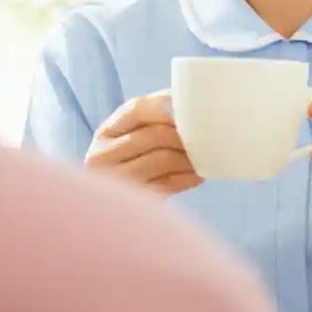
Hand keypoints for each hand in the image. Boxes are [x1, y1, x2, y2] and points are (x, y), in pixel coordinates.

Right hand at [85, 91, 203, 195]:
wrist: (108, 215)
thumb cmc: (131, 165)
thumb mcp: (130, 139)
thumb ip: (154, 117)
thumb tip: (189, 96)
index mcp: (105, 133)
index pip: (137, 109)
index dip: (168, 105)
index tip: (193, 106)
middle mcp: (102, 156)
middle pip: (156, 135)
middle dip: (186, 134)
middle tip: (208, 134)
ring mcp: (116, 181)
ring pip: (164, 159)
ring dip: (190, 157)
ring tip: (205, 155)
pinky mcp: (133, 202)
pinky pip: (168, 184)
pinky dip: (188, 178)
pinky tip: (198, 175)